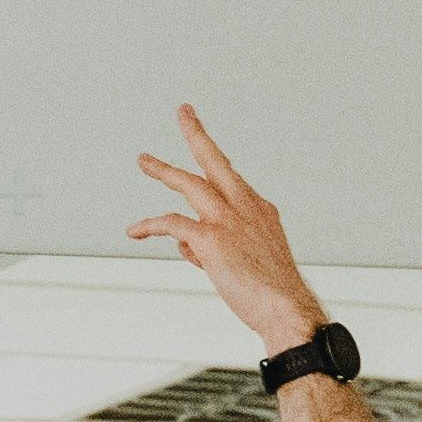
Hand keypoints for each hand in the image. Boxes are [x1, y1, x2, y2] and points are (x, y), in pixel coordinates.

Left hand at [133, 105, 330, 357]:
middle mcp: (246, 207)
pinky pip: (172, 224)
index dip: (214, 185)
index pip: (231, 186)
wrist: (286, 309)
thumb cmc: (270, 295)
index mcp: (260, 210)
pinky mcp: (211, 238)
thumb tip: (185, 245)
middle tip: (184, 112)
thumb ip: (212, 248)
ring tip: (144, 160)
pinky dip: (151, 226)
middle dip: (197, 133)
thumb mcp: (246, 263)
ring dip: (163, 170)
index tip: (205, 158)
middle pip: (216, 160)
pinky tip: (135, 230)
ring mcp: (228, 219)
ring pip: (189, 182)